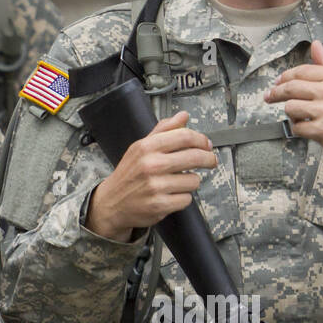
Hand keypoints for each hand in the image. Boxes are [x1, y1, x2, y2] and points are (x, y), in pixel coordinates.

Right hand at [85, 110, 217, 241]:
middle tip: (210, 161)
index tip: (207, 145)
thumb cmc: (129, 173)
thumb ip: (163, 130)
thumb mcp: (141, 147)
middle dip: (209, 159)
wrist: (112, 202)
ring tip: (179, 182)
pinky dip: (182, 198)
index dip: (201, 140)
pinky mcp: (159, 206)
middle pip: (195, 157)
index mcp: (146, 147)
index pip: (184, 136)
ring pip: (194, 180)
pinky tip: (171, 195)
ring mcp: (155, 186)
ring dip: (191, 181)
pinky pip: (186, 199)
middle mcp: (150, 165)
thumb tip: (183, 116)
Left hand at [264, 40, 322, 170]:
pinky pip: (297, 127)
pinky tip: (305, 127)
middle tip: (270, 97)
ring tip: (298, 115)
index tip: (278, 82)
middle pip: (291, 87)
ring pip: (291, 107)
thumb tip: (315, 44)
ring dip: (290, 113)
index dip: (285, 77)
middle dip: (276, 93)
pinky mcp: (322, 130)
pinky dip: (298, 128)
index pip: (301, 71)